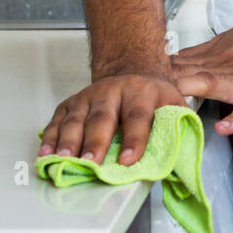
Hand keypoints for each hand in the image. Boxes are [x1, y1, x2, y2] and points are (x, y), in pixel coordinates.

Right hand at [38, 67, 189, 166]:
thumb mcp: (172, 103)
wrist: (133, 69)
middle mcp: (115, 91)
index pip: (138, 116)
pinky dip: (51, 137)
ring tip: (65, 159)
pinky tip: (47, 153)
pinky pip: (58, 120)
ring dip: (70, 141)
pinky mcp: (71, 103)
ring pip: (78, 119)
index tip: (128, 159)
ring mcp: (90, 96)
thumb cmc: (152, 96)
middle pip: (104, 118)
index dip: (134, 139)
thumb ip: (179, 126)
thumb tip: (185, 155)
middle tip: (92, 162)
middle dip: (97, 142)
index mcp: (143, 93)